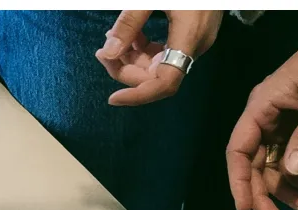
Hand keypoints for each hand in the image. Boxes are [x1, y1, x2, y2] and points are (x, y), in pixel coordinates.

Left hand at [95, 11, 222, 105]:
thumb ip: (129, 23)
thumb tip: (108, 53)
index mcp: (190, 36)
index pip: (165, 82)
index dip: (138, 96)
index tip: (112, 98)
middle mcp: (196, 45)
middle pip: (156, 75)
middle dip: (126, 69)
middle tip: (102, 51)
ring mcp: (195, 40)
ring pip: (157, 65)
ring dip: (131, 58)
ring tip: (109, 40)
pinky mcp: (190, 34)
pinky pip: (163, 52)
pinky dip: (142, 48)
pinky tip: (127, 36)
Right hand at [226, 25, 297, 209]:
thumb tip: (292, 171)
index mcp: (261, 107)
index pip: (239, 150)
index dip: (239, 181)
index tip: (245, 208)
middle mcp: (264, 117)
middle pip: (253, 163)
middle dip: (263, 193)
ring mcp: (279, 122)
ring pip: (271, 164)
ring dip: (283, 188)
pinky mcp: (294, 125)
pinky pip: (288, 156)